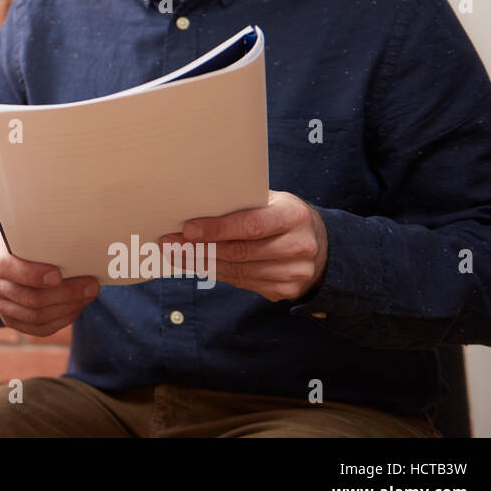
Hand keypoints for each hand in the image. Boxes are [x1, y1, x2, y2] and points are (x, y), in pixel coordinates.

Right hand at [0, 233, 99, 335]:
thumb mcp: (30, 234)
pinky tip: (76, 307)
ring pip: (35, 316)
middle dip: (65, 293)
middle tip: (91, 286)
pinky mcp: (9, 319)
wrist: (11, 258)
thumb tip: (81, 254)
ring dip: (67, 307)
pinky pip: (38, 328)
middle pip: (28, 297)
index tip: (58, 274)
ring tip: (87, 295)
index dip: (32, 274)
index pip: (5, 267)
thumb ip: (45, 242)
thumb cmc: (27, 242)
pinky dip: (62, 320)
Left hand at [158, 189, 327, 302]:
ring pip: (237, 271)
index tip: (187, 229)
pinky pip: (243, 283)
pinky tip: (197, 265)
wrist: (321, 244)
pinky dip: (217, 273)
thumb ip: (243, 204)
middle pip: (240, 252)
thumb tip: (196, 206)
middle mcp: (298, 246)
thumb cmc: (283, 215)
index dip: (217, 229)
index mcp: (293, 215)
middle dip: (199, 248)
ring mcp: (294, 272)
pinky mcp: (286, 290)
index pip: (251, 225)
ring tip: (176, 255)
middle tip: (169, 244)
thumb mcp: (272, 201)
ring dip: (201, 264)